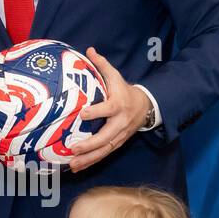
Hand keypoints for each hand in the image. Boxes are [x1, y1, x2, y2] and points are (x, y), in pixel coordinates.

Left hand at [68, 47, 151, 171]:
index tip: (82, 114)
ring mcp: (119, 136)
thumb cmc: (124, 91)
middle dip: (90, 145)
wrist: (145, 107)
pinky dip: (91, 162)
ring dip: (88, 159)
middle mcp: (120, 123)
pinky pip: (104, 155)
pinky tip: (77, 168)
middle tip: (74, 149)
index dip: (96, 112)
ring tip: (73, 165)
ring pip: (105, 150)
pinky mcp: (117, 144)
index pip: (108, 109)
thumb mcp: (116, 76)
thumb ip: (102, 65)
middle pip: (106, 137)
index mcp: (118, 105)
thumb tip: (89, 50)